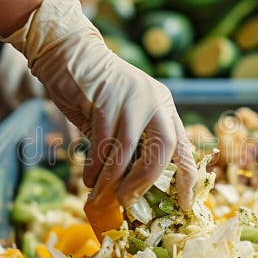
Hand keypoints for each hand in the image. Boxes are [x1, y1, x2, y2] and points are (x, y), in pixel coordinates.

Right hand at [1, 0, 196, 236]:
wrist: (69, 53)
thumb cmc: (96, 93)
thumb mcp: (125, 117)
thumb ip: (133, 145)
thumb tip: (133, 190)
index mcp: (164, 107)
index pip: (184, 145)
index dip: (187, 178)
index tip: (184, 204)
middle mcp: (154, 101)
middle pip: (164, 147)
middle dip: (146, 180)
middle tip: (129, 201)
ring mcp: (131, 98)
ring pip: (128, 149)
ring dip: (112, 178)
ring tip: (100, 194)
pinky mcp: (105, 99)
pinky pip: (102, 142)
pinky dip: (94, 165)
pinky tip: (88, 177)